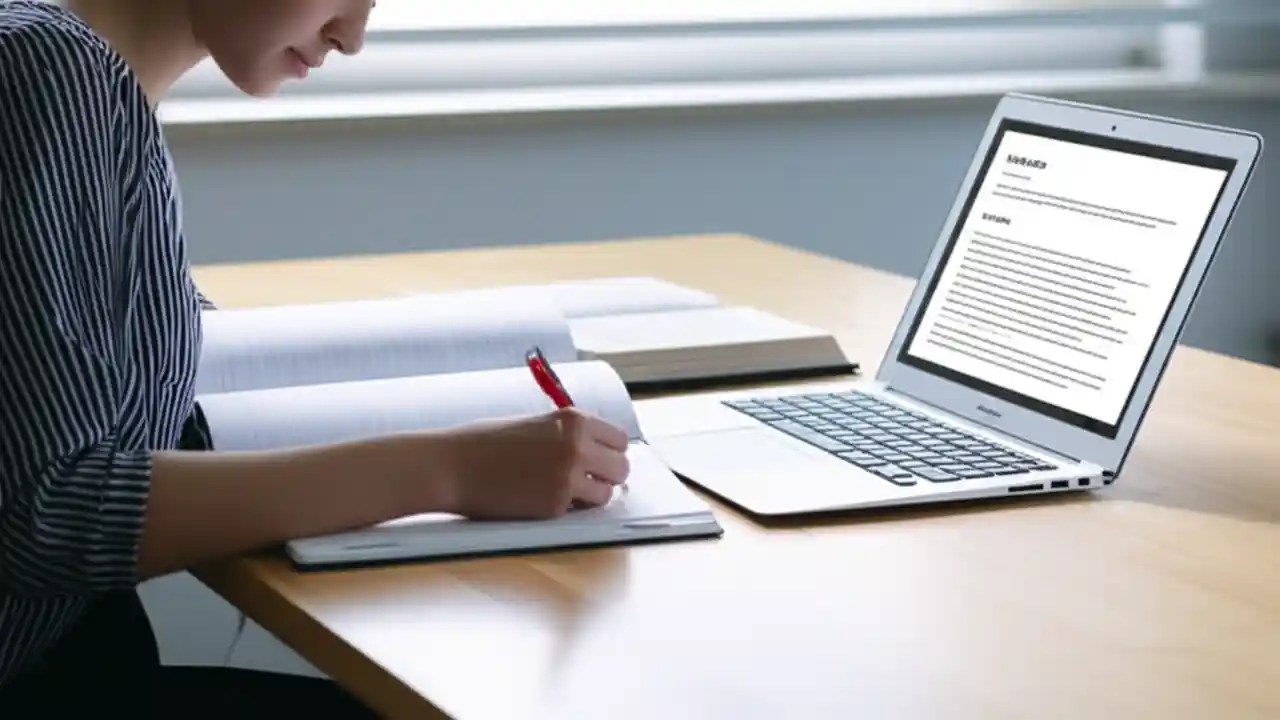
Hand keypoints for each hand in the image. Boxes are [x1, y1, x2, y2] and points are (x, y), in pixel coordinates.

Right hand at [438, 407, 630, 519]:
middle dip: (607, 475)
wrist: (452, 466)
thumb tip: (599, 452)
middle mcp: (576, 447)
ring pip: (606, 494)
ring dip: (591, 495)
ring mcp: (567, 478)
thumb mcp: (535, 424)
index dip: (610, 451)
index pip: (619, 439)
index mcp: (573, 420)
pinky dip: (565, 508)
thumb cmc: (486, 442)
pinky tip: (540, 497)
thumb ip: (569, 435)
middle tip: (589, 479)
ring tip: (565, 490)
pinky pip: (577, 511)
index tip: (600, 458)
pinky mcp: (553, 506)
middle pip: (621, 468)